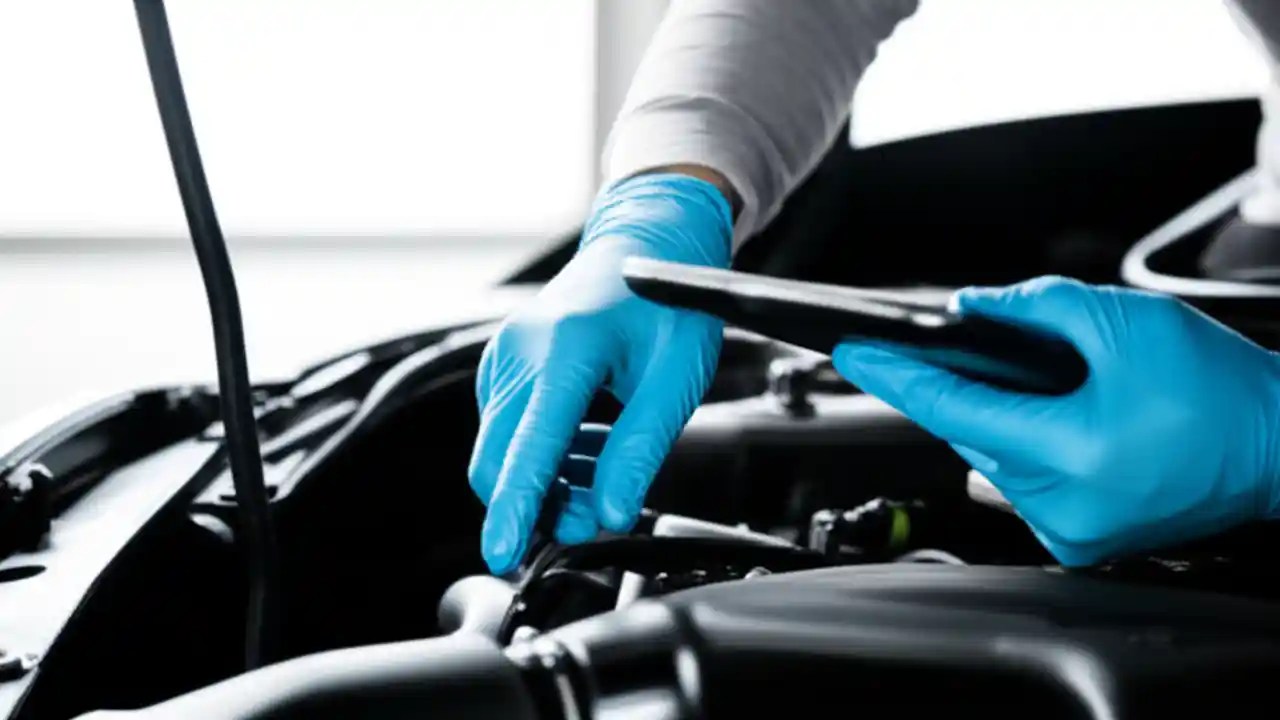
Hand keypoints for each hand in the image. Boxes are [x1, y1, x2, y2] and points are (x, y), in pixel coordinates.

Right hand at [469, 173, 732, 573]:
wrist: (645, 245)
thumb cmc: (666, 306)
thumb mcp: (675, 379)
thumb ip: (640, 449)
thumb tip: (613, 511)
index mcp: (566, 350)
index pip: (531, 445)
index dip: (516, 505)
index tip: (503, 551)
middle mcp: (521, 351)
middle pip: (498, 457)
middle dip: (535, 506)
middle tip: (590, 521)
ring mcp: (505, 356)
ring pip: (502, 450)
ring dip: (544, 483)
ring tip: (602, 479)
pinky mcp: (504, 365)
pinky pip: (509, 430)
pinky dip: (542, 455)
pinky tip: (588, 449)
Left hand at [831, 275, 1279, 565]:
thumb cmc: (1223, 390)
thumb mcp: (1125, 322)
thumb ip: (1035, 307)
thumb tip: (973, 307)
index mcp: (1070, 451)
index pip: (951, 406)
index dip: (894, 375)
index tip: (853, 354)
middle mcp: (1061, 505)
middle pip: (968, 433)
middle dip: (965, 387)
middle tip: (979, 351)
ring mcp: (1071, 532)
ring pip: (993, 460)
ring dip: (1001, 420)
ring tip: (1050, 390)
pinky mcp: (1083, 542)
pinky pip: (1024, 487)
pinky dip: (1027, 450)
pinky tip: (1062, 424)